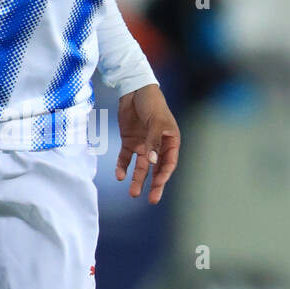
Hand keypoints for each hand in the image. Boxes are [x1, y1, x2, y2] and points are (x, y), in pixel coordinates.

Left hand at [114, 84, 180, 203]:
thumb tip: (152, 162)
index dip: (164, 175)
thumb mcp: (155, 121)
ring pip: (141, 166)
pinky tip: (119, 176)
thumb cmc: (152, 102)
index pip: (168, 163)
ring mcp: (143, 144)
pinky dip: (123, 166)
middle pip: (156, 169)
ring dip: (137, 179)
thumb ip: (153, 142)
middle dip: (154, 185)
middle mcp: (157, 145)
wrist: (134, 88)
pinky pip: (126, 157)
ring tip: (133, 194)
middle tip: (151, 200)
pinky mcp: (129, 141)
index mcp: (170, 141)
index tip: (158, 185)